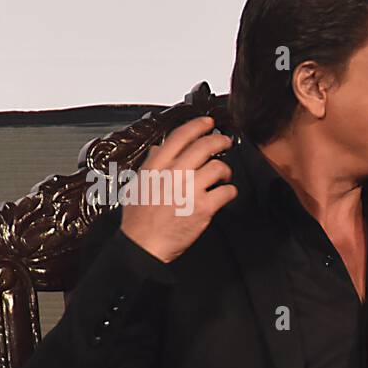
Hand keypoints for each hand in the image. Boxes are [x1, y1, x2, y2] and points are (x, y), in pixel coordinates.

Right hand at [119, 116, 236, 262]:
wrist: (144, 244)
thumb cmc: (139, 220)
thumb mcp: (137, 185)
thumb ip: (150, 165)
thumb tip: (158, 149)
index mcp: (156, 167)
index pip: (180, 136)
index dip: (197, 126)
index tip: (207, 123)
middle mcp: (174, 174)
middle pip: (204, 147)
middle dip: (219, 141)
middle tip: (225, 142)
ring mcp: (190, 190)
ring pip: (218, 167)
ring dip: (225, 170)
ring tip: (224, 176)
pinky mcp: (203, 207)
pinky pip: (227, 191)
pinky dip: (230, 191)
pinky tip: (225, 193)